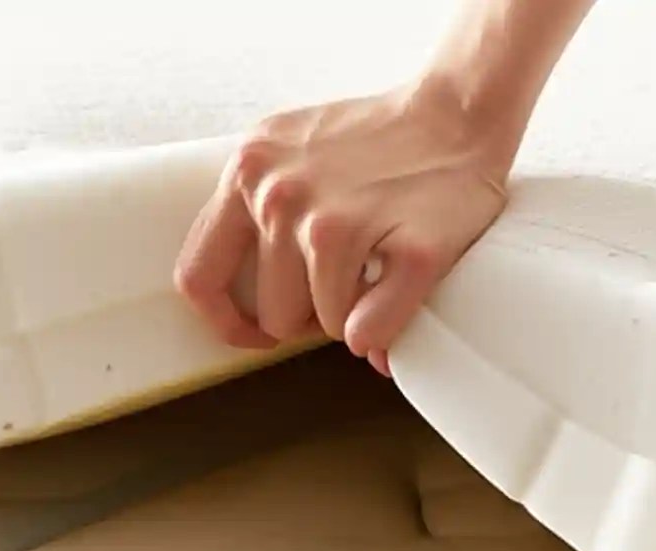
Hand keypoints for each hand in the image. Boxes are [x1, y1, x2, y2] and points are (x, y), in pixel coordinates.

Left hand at [174, 87, 512, 376]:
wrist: (456, 114)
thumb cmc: (375, 142)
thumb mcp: (289, 152)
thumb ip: (254, 211)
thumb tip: (250, 317)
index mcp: (248, 170)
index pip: (199, 275)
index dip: (226, 320)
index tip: (253, 332)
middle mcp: (283, 195)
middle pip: (274, 314)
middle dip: (308, 316)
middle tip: (340, 284)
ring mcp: (340, 222)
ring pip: (328, 323)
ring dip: (351, 315)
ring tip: (372, 272)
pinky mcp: (405, 250)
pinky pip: (372, 329)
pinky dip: (384, 331)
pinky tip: (395, 297)